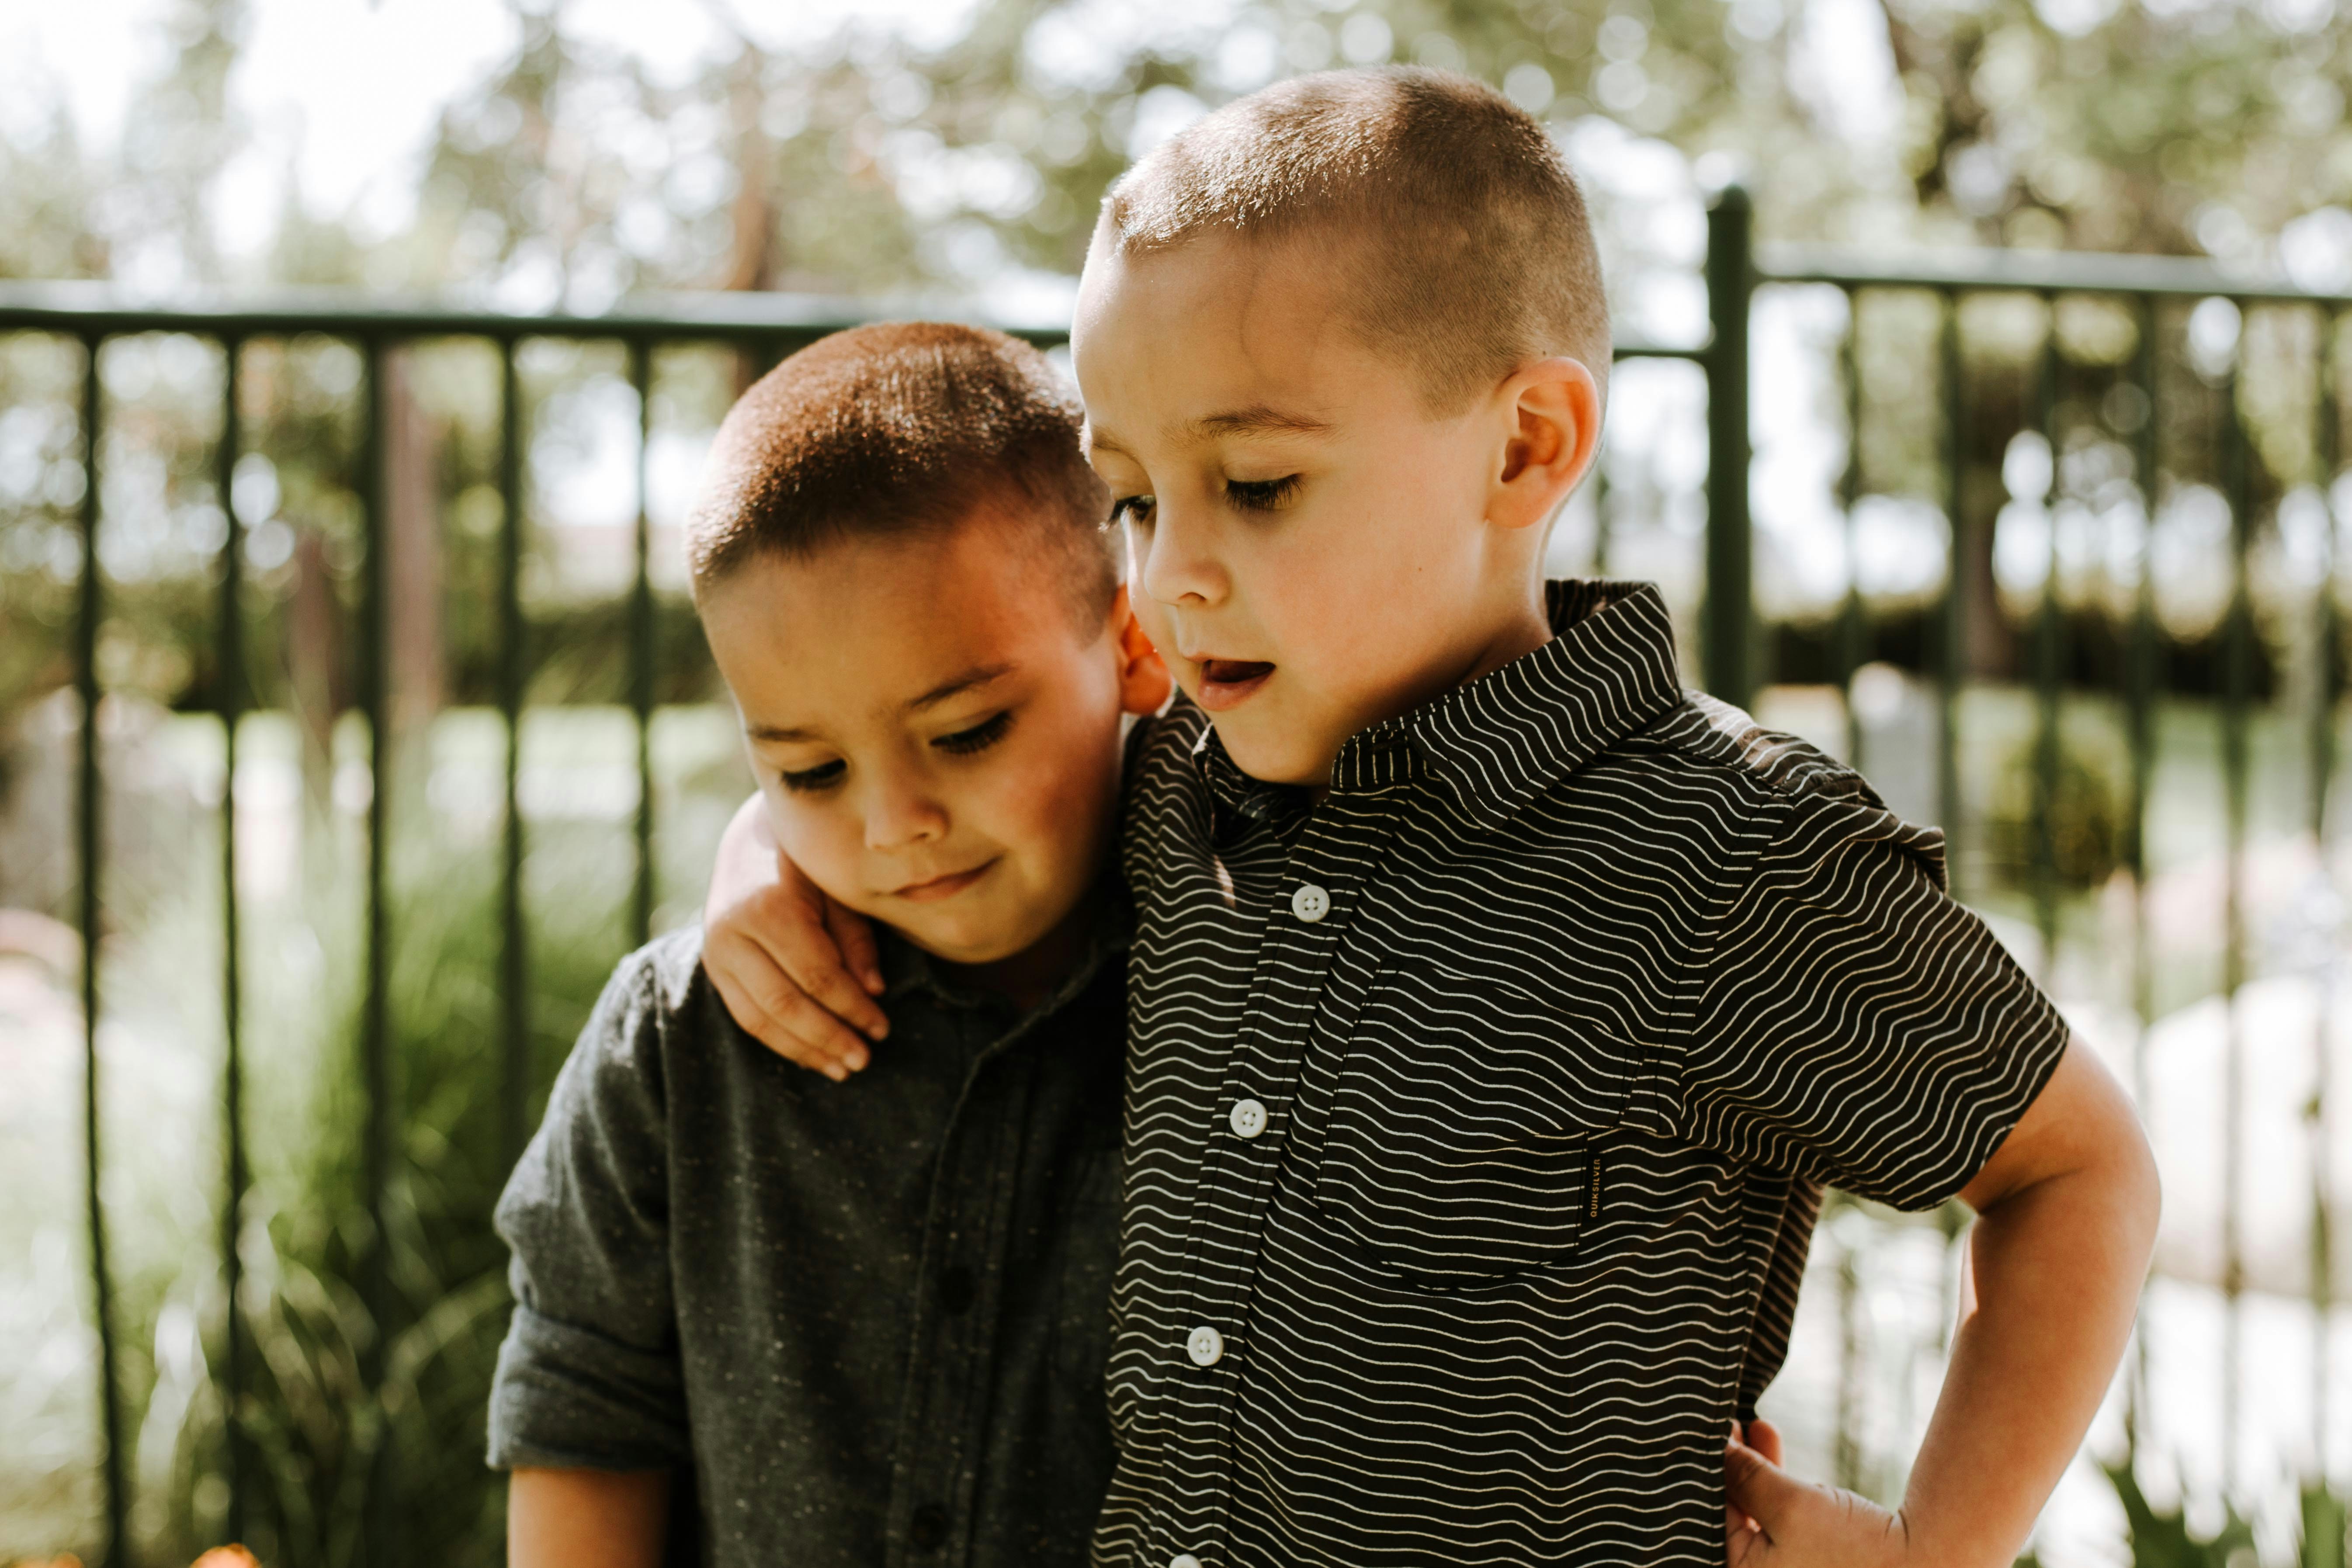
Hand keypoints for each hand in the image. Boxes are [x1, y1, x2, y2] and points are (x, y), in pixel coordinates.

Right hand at [703, 793, 887, 1080]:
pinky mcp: (712, 966)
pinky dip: (780, 1040)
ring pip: (759, 1018)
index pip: (817, 975)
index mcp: (769, 907)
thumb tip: (875, 991)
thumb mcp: (838, 888)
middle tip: (864, 1060)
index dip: (852, 1008)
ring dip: (804, 1049)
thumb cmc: (808, 862)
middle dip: (828, 1037)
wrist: (751, 836)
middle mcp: (733, 933)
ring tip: (841, 1069)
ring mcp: (716, 952)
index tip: (882, 1029)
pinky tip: (811, 1054)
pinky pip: (745, 1015)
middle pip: (785, 1003)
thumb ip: (855, 938)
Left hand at [1725, 1422, 1909, 1567]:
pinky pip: (1780, 1519)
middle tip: (1731, 1427)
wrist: (1929, 1566)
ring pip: (1756, 1511)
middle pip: (1730, 1515)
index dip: (1709, 1472)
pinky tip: (1775, 1446)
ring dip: (1755, 1469)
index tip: (1708, 1433)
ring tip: (1757, 1426)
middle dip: (1732, 1467)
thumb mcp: (1789, 1505)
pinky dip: (1778, 1486)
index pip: (1709, 1520)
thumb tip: (1716, 1449)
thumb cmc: (1856, 1549)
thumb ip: (1745, 1477)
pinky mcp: (1811, 1561)